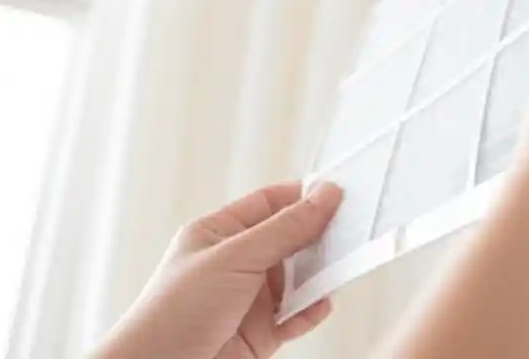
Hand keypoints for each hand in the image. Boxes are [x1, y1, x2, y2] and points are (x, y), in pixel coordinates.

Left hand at [93, 181, 342, 358]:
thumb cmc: (176, 311)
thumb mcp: (235, 258)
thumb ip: (285, 229)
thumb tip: (326, 195)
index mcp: (219, 234)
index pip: (269, 204)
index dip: (303, 197)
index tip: (339, 193)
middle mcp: (235, 263)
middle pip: (289, 240)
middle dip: (318, 236)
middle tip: (352, 229)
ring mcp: (249, 300)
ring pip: (298, 279)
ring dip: (320, 275)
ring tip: (342, 267)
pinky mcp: (260, 334)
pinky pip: (296, 315)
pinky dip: (312, 310)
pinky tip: (320, 305)